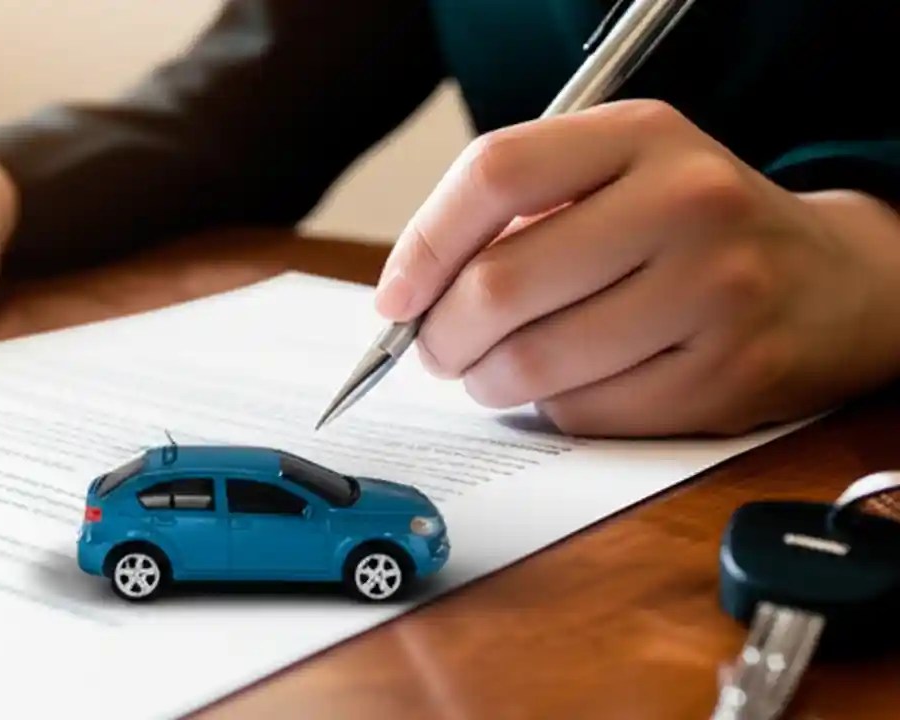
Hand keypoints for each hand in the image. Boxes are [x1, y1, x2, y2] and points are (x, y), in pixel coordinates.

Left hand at [376, 99, 899, 436]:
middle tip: (437, 349)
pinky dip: (553, 409)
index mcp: (643, 136)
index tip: (396, 297)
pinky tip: (569, 384)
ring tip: (493, 371)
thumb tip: (410, 294)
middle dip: (442, 336)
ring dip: (488, 381)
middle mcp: (687, 204)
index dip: (423, 245)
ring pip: (535, 364)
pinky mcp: (729, 377)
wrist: (831, 282)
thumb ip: (519, 212)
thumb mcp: (619, 174)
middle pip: (501, 285)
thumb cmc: (690, 228)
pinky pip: (586, 413)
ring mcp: (717, 293)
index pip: (494, 174)